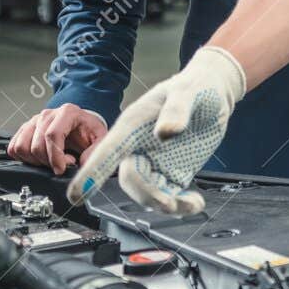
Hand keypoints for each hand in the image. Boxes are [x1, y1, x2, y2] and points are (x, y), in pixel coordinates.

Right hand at [7, 103, 107, 174]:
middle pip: (37, 144)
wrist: (81, 125)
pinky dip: (25, 159)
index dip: (55, 156)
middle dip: (48, 162)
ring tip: (51, 161)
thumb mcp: (101, 139)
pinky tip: (40, 159)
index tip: (61, 169)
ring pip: (22, 147)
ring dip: (35, 161)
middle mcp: (48, 114)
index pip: (53, 135)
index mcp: (68, 112)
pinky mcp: (24, 130)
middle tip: (62, 165)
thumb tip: (83, 164)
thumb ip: (96, 151)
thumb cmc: (89, 131)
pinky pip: (14, 148)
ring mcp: (34, 121)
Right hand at [66, 46, 245, 214]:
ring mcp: (155, 161)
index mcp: (133, 126)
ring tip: (192, 203)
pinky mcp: (172, 170)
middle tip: (170, 203)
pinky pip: (169, 194)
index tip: (75, 194)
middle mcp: (138, 146)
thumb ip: (176, 110)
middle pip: (130, 179)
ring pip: (149, 192)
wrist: (214, 89)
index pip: (107, 151)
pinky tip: (196, 202)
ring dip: (165, 203)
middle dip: (147, 195)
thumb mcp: (188, 92)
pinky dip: (182, 204)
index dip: (91, 173)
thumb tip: (165, 132)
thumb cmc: (195, 85)